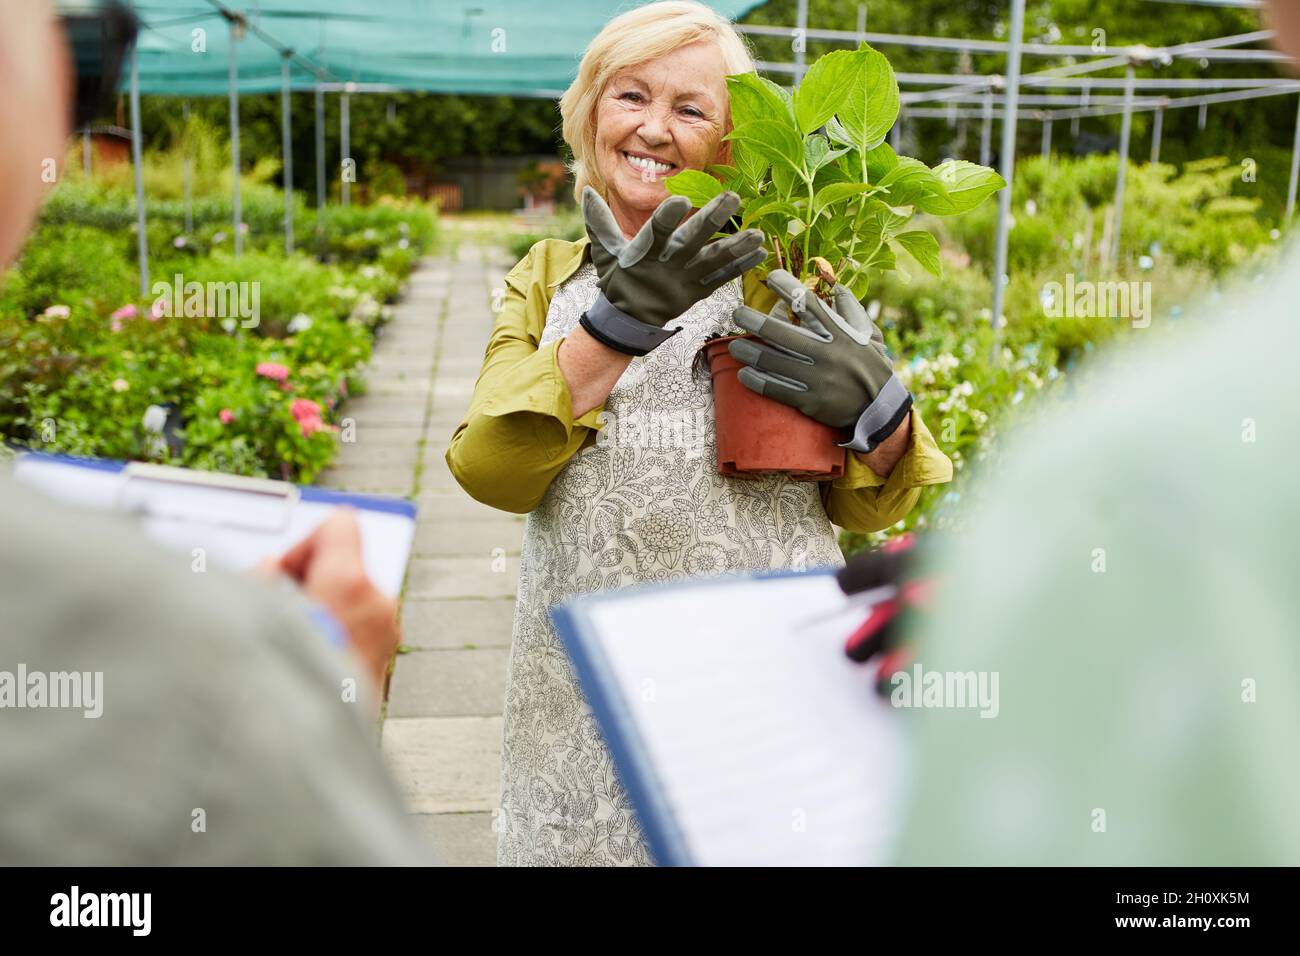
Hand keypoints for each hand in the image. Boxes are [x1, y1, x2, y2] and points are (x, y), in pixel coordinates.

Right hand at [267, 509, 399, 700]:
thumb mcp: (248, 615)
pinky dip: (327, 638)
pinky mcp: (382, 665)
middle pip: (341, 566)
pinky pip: (351, 632)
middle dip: (303, 584)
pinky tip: (298, 665)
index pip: (338, 526)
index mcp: (351, 584)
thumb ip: (258, 581)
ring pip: (344, 602)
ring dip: (313, 614)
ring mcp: (386, 637)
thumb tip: (269, 571)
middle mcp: (379, 606)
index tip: (277, 577)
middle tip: (271, 614)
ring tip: (281, 647)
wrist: (303, 756)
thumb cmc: (274, 683)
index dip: (301, 545)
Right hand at [579, 186, 765, 354]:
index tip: (681, 199)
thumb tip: (587, 193)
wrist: (628, 321)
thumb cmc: (618, 279)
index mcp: (642, 255)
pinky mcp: (698, 292)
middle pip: (690, 242)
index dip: (667, 218)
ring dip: (736, 247)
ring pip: (713, 262)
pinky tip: (759, 252)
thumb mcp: (604, 252)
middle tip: (732, 198)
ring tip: (758, 233)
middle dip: (711, 220)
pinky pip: (722, 279)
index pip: (654, 234)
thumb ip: (599, 222)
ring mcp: (685, 282)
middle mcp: (666, 268)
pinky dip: (740, 266)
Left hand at [728, 270, 911, 452]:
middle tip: (737, 313)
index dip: (790, 289)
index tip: (771, 278)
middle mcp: (828, 354)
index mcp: (841, 334)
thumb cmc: (873, 366)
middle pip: (785, 334)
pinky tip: (744, 374)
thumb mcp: (871, 334)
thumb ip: (853, 309)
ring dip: (751, 352)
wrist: (882, 408)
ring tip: (733, 346)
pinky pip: (779, 390)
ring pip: (776, 363)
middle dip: (757, 322)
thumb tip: (835, 285)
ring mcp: (818, 379)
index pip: (811, 305)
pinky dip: (759, 382)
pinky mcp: (811, 402)